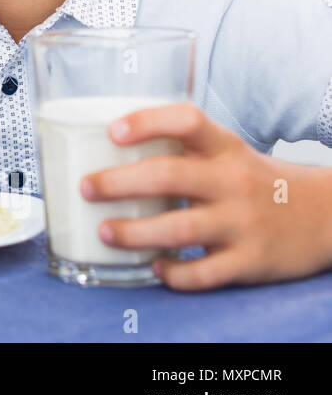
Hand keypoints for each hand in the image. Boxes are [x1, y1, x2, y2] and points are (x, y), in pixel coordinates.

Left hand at [81, 103, 331, 290]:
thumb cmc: (254, 181)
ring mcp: (243, 223)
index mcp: (225, 148)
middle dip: (119, 183)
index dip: (147, 123)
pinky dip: (174, 273)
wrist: (323, 217)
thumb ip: (179, 150)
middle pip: (169, 176)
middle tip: (87, 188)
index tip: (112, 131)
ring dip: (135, 232)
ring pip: (180, 228)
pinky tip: (154, 267)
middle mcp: (234, 181)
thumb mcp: (226, 154)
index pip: (187, 121)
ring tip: (104, 231)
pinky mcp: (251, 261)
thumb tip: (104, 149)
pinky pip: (205, 273)